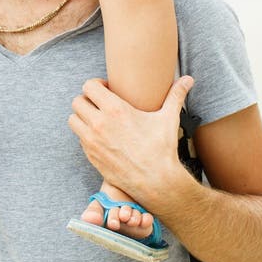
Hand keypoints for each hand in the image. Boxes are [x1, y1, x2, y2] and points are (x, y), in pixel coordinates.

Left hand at [68, 76, 193, 205]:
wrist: (156, 182)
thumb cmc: (162, 149)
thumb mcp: (169, 118)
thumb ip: (176, 95)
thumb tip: (189, 79)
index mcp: (115, 110)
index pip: (89, 86)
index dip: (96, 85)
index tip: (106, 90)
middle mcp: (99, 124)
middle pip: (77, 101)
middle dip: (87, 100)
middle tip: (99, 104)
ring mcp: (92, 142)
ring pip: (73, 119)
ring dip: (82, 117)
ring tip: (96, 118)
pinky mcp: (91, 156)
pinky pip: (79, 139)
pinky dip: (85, 135)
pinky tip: (100, 136)